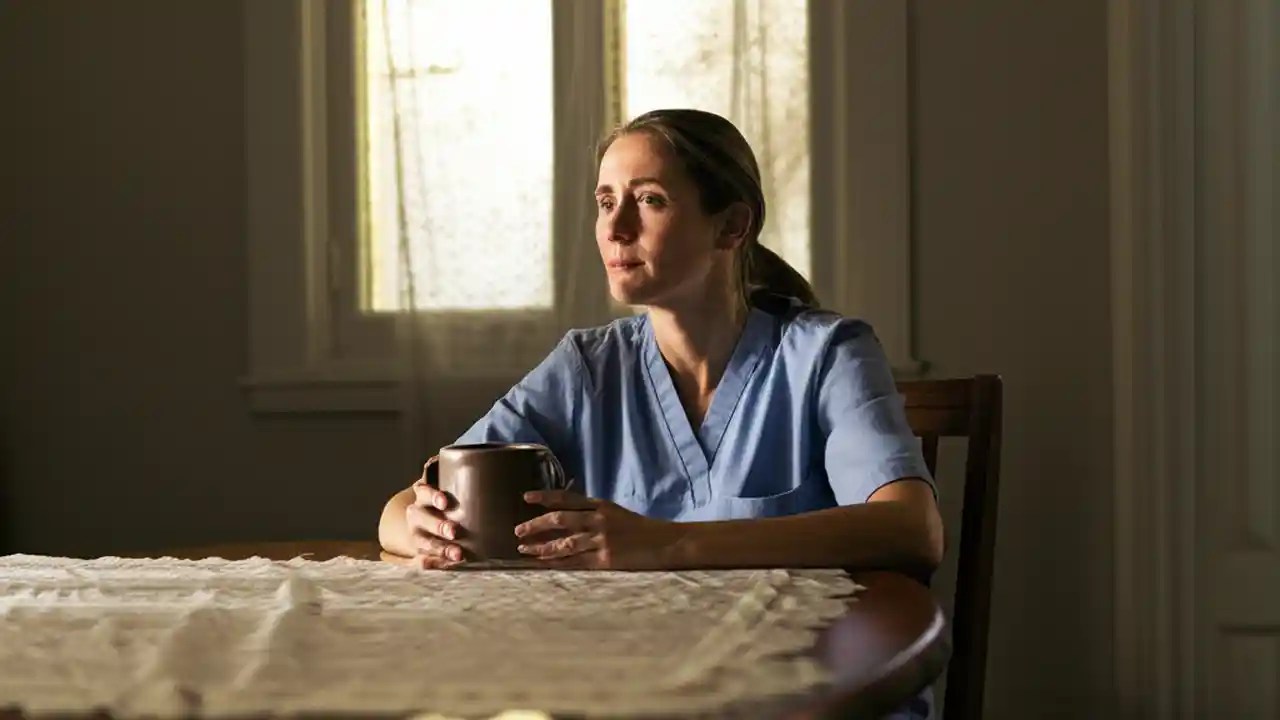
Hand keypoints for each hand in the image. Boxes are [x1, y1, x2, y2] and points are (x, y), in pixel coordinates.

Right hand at [405, 459, 464, 568]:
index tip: (445, 502)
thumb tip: (483, 456)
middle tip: (455, 532)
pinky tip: (447, 566)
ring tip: (458, 555)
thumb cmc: (446, 501)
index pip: (424, 492)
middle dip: (438, 526)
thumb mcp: (447, 486)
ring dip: (440, 549)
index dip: (433, 497)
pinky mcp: (418, 552)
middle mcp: (416, 514)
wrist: (422, 522)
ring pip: (424, 542)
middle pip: (423, 519)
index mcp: (422, 495)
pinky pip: (422, 560)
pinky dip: (433, 564)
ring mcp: (416, 534)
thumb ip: (459, 475)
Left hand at [514, 490, 682, 569]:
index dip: (545, 497)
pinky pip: (576, 561)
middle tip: (518, 531)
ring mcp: (602, 539)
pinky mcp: (606, 559)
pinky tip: (544, 564)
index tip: (526, 497)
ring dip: (542, 547)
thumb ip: (594, 512)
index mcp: (601, 505)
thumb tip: (568, 514)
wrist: (666, 543)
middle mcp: (598, 519)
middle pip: (560, 519)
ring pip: (564, 542)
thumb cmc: (641, 529)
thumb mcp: (617, 513)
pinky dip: (558, 563)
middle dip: (536, 525)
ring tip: (524, 550)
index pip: (567, 498)